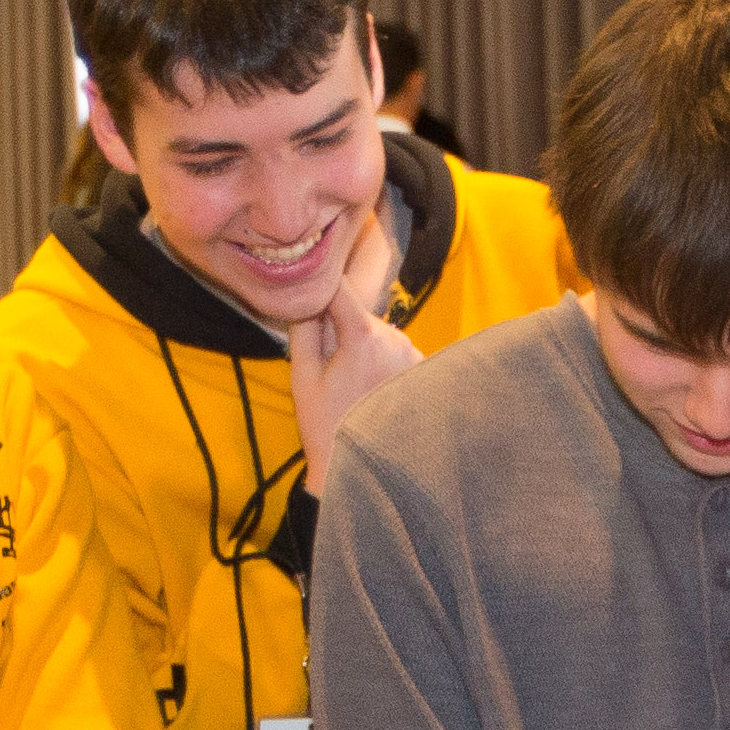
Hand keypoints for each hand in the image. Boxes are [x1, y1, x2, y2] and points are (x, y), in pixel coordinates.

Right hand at [284, 196, 421, 468]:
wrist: (362, 470)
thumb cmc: (326, 425)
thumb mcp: (303, 376)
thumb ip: (304, 328)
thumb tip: (306, 293)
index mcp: (364, 336)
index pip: (340, 291)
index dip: (325, 280)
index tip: (318, 260)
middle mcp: (397, 339)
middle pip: (360, 320)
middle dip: (344, 335)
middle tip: (329, 374)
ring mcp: (415, 357)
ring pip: (380, 340)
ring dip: (367, 355)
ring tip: (354, 394)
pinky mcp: (426, 374)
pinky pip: (397, 359)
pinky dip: (385, 371)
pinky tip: (374, 399)